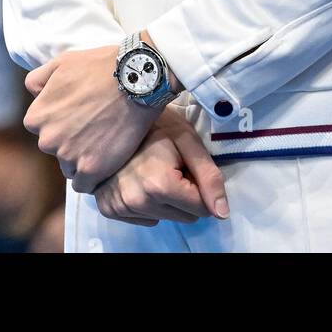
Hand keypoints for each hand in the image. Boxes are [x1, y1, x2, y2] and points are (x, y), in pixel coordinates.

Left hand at [24, 46, 158, 193]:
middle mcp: (47, 140)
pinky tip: (105, 161)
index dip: (59, 119)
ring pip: (69, 166)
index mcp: (36, 117)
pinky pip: (84, 184)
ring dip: (82, 157)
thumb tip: (34, 95)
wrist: (135, 80)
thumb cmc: (100, 67)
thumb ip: (38, 79)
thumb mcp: (61, 61)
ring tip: (103, 138)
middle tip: (92, 124)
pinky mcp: (92, 169)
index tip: (77, 113)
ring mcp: (69, 157)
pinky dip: (93, 177)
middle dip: (69, 139)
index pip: (40, 126)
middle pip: (55, 147)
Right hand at [94, 106, 228, 226]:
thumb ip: (209, 177)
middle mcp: (137, 202)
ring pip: (165, 218)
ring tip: (156, 170)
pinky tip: (142, 180)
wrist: (120, 113)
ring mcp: (119, 207)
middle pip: (184, 218)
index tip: (188, 166)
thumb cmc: (159, 124)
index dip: (200, 187)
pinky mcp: (109, 209)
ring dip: (167, 200)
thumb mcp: (189, 142)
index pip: (201, 209)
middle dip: (186, 196)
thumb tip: (222, 213)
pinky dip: (149, 204)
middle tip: (173, 167)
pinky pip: (145, 218)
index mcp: (159, 186)